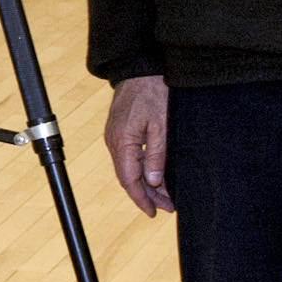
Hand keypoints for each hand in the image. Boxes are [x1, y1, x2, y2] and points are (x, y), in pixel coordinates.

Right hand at [104, 75, 172, 214]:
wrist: (140, 68)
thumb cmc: (153, 92)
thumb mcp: (161, 125)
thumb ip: (156, 155)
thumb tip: (152, 182)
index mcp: (122, 142)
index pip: (129, 180)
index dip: (142, 199)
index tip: (154, 213)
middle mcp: (114, 142)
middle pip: (128, 177)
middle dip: (148, 194)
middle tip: (167, 207)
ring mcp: (115, 136)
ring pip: (129, 168)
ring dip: (146, 182)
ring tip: (165, 195)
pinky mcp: (120, 131)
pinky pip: (129, 157)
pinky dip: (142, 168)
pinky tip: (156, 175)